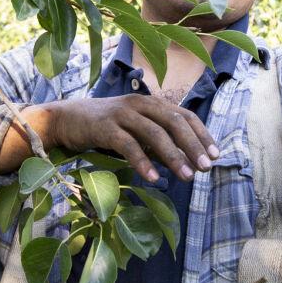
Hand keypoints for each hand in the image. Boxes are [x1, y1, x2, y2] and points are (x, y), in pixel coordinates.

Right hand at [33, 95, 219, 183]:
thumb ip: (158, 144)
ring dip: (173, 156)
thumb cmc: (106, 127)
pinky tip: (153, 179)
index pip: (184, 115)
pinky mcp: (105, 127)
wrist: (66, 119)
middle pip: (174, 121)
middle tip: (206, 167)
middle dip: (193, 145)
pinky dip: (143, 162)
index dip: (202, 134)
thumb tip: (186, 163)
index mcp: (151, 103)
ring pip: (154, 133)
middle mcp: (140, 103)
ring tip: (187, 176)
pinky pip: (128, 145)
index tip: (216, 155)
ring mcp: (122, 113)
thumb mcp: (136, 132)